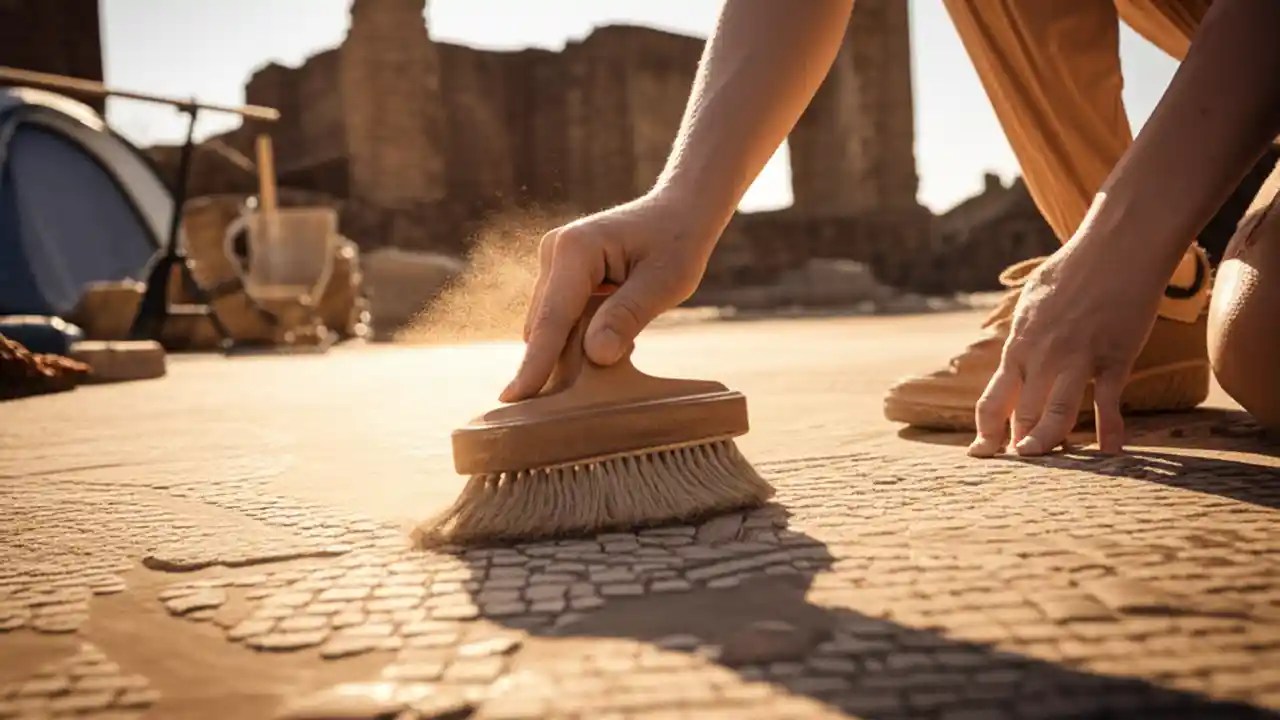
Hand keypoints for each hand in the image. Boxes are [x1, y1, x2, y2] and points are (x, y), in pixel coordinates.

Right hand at [500, 193, 718, 401]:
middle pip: (545, 324)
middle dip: (552, 362)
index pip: (553, 319)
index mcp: (575, 250)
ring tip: (603, 366)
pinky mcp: (560, 274)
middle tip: (572, 403)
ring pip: (549, 324)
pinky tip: (608, 343)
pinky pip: (560, 317)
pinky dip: (577, 337)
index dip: (535, 363)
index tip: (512, 398)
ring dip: (567, 350)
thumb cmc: (677, 244)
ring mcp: (553, 262)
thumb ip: (628, 316)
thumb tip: (597, 356)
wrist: (679, 213)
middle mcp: (554, 251)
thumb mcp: (665, 283)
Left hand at [968, 240, 1168, 457]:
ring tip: (1042, 464)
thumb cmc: (1073, 269)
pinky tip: (1109, 452)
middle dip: (1018, 444)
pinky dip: (1109, 431)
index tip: (982, 452)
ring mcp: (1078, 359)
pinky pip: (1108, 403)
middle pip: (1024, 414)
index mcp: (1018, 346)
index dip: (986, 431)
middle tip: (1017, 466)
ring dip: (1047, 444)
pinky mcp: (1113, 358)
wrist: (1115, 247)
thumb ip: (1024, 332)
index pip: (993, 400)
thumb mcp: (1032, 300)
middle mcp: (1042, 357)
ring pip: (1057, 415)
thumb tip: (1015, 351)